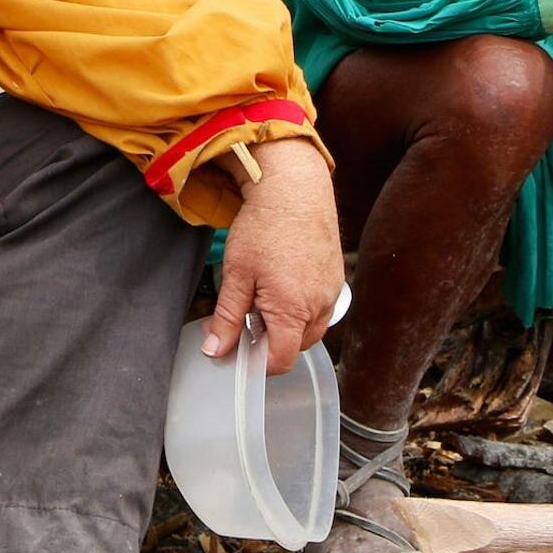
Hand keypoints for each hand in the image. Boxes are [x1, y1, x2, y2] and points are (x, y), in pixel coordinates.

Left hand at [204, 137, 344, 374]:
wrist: (294, 189)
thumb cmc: (264, 227)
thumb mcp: (236, 274)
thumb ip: (227, 317)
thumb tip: (215, 350)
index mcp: (292, 311)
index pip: (279, 361)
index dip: (257, 363)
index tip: (239, 350)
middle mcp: (319, 307)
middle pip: (296, 347)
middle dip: (272, 341)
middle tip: (248, 316)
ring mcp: (332, 293)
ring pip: (310, 329)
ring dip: (288, 325)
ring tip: (266, 297)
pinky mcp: (337, 279)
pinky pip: (321, 308)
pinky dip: (303, 307)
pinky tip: (284, 283)